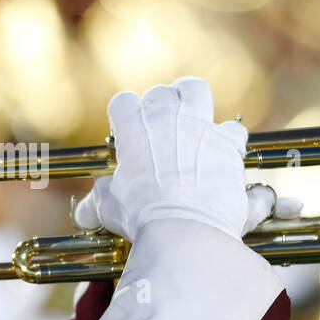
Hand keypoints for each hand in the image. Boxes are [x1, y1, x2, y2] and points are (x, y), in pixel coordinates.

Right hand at [72, 77, 270, 241]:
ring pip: (197, 90)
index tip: (125, 133)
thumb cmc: (142, 216)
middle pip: (160, 92)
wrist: (186, 229)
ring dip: (194, 101)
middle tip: (159, 125)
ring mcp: (201, 127)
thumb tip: (84, 215)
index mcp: (134, 127)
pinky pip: (235, 131)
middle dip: (158, 104)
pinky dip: (230, 142)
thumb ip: (98, 203)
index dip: (123, 116)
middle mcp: (168, 118)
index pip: (122, 103)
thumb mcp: (111, 208)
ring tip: (193, 117)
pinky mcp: (230, 144)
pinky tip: (226, 156)